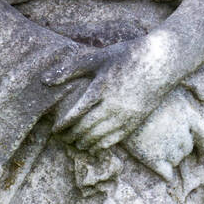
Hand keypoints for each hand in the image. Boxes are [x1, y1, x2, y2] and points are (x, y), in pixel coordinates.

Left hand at [47, 38, 169, 151]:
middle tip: (61, 138)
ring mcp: (126, 115)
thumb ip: (69, 70)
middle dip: (72, 136)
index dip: (64, 124)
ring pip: (100, 137)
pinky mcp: (135, 122)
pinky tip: (92, 146)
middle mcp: (114, 105)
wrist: (160, 62)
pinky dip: (100, 146)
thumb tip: (43, 80)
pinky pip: (114, 140)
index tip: (55, 128)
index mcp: (102, 88)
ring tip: (74, 143)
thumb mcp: (96, 58)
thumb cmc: (125, 56)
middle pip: (87, 128)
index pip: (77, 113)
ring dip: (84, 143)